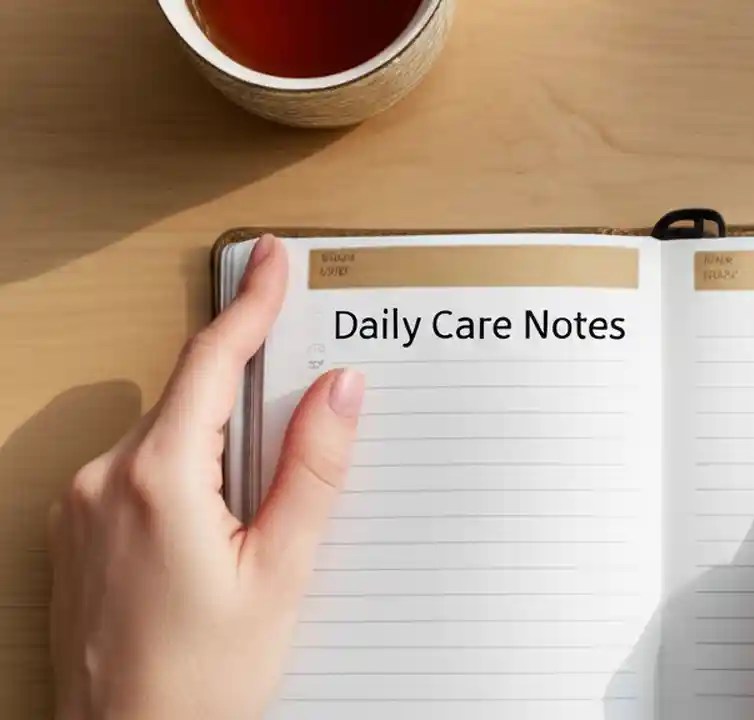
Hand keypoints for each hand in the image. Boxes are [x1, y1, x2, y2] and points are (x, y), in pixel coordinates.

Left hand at [48, 236, 365, 719]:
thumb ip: (313, 469)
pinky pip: (139, 470)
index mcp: (157, 478)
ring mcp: (81, 504)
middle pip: (190, 399)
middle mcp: (104, 478)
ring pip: (166, 437)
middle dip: (248, 398)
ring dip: (217, 448)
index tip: (273, 261)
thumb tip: (339, 390)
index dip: (252, 304)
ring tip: (253, 527)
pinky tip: (215, 536)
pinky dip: (185, 475)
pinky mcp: (75, 528)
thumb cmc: (202, 681)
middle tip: (299, 432)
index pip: (212, 362)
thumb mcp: (282, 572)